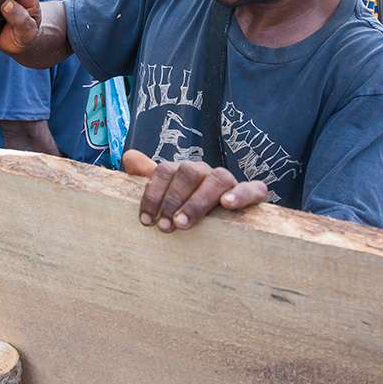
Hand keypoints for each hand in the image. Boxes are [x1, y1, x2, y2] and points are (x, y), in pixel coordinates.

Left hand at [123, 150, 267, 232]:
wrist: (228, 223)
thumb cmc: (189, 211)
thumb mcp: (168, 198)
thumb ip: (148, 178)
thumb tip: (129, 157)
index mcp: (184, 172)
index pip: (165, 170)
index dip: (153, 193)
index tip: (146, 220)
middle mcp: (206, 173)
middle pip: (189, 172)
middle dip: (173, 199)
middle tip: (165, 226)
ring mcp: (230, 182)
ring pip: (217, 179)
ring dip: (198, 201)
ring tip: (184, 223)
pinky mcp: (254, 194)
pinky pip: (253, 188)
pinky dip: (241, 194)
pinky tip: (227, 204)